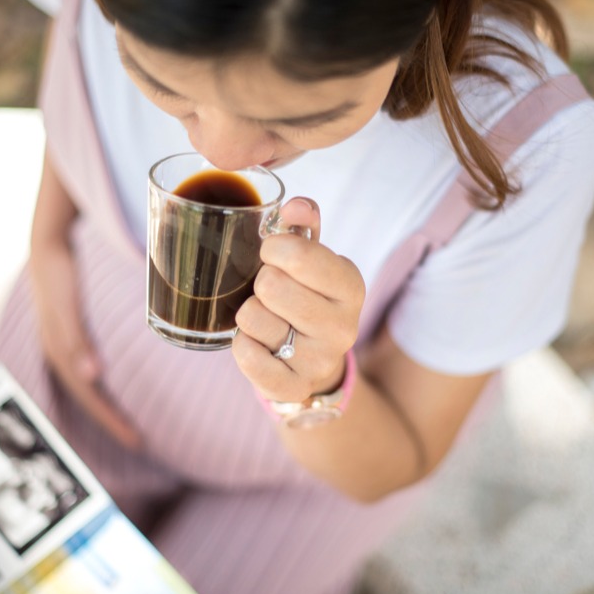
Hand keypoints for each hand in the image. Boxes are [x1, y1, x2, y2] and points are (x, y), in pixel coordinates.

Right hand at [28, 237, 140, 448]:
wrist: (47, 244)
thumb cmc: (60, 276)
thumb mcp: (66, 307)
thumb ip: (76, 340)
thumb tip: (91, 377)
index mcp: (60, 354)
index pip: (90, 398)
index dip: (111, 420)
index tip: (137, 441)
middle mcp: (61, 354)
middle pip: (89, 397)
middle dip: (111, 421)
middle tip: (139, 443)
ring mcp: (65, 346)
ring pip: (88, 386)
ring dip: (107, 406)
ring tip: (131, 425)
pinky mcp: (72, 336)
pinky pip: (88, 370)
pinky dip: (103, 385)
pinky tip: (117, 387)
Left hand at [232, 197, 364, 403]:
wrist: (314, 363)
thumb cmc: (307, 297)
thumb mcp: (312, 258)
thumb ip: (303, 225)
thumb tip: (295, 206)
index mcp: (350, 285)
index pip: (299, 254)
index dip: (272, 248)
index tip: (272, 254)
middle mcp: (343, 325)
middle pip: (270, 285)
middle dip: (260, 283)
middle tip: (271, 292)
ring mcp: (320, 360)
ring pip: (251, 318)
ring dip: (249, 314)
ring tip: (268, 319)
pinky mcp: (293, 388)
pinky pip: (245, 356)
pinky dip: (242, 345)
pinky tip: (259, 344)